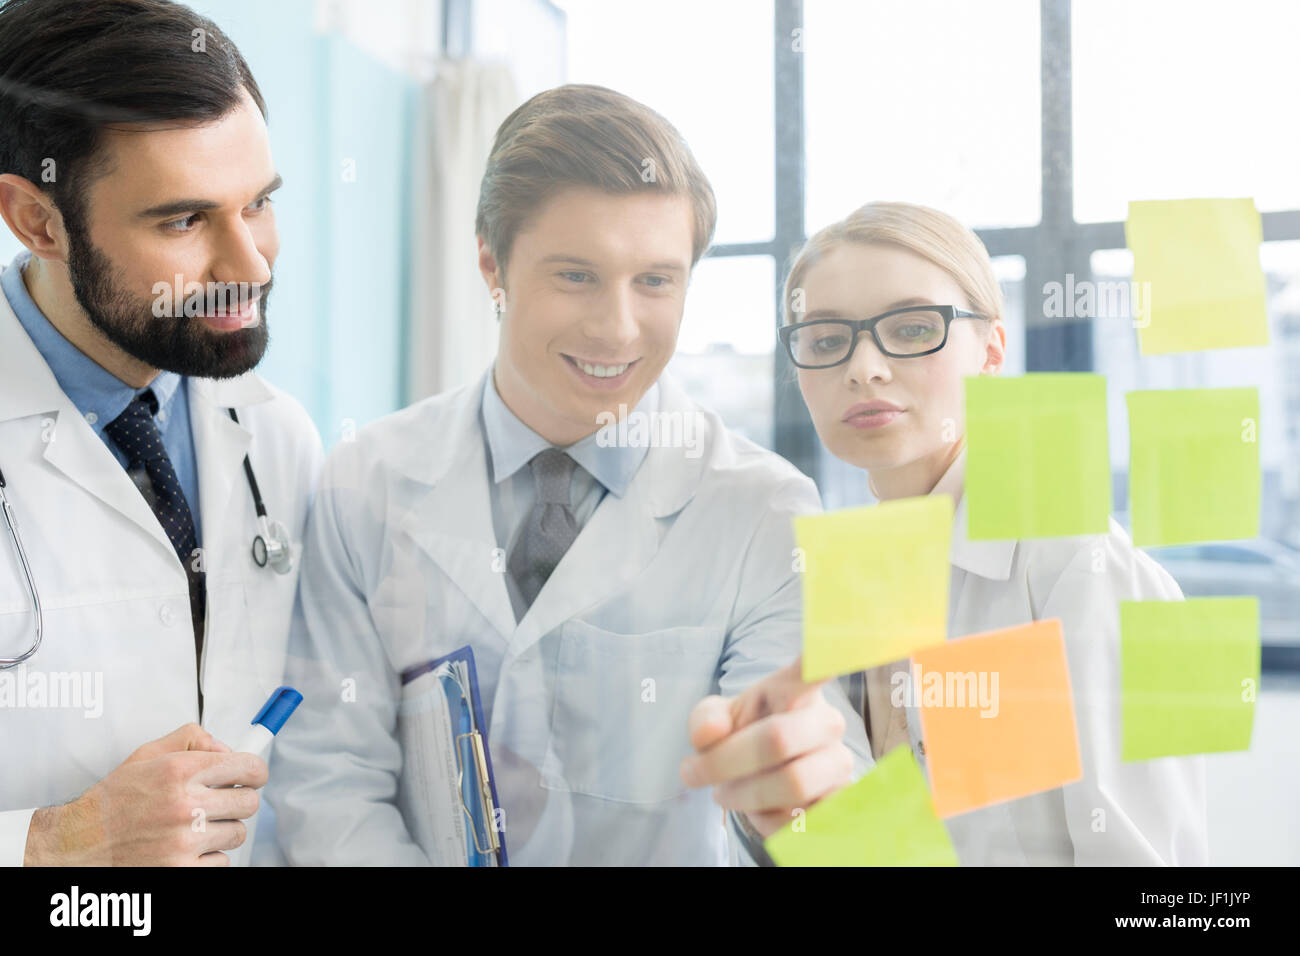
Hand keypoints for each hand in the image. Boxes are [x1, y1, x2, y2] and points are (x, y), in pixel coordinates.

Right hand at [23, 723, 266, 865]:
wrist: (81, 844)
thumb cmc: (115, 800)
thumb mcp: (147, 755)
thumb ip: (191, 739)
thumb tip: (227, 748)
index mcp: (179, 771)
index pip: (247, 767)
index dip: (256, 771)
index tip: (253, 776)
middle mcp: (184, 805)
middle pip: (249, 802)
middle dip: (238, 800)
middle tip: (220, 802)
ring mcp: (184, 841)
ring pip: (237, 833)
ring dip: (222, 829)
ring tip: (195, 826)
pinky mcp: (182, 870)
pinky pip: (222, 861)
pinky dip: (209, 856)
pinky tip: (186, 848)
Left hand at [679, 656, 852, 837]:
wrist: (761, 781)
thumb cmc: (741, 738)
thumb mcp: (714, 721)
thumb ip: (705, 719)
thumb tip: (712, 734)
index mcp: (795, 690)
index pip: (814, 668)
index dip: (828, 652)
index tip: (837, 639)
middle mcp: (827, 723)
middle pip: (777, 739)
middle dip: (724, 762)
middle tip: (694, 773)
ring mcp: (839, 763)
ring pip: (792, 785)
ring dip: (744, 795)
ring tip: (725, 793)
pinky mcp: (842, 803)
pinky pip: (800, 819)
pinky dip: (764, 820)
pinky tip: (757, 809)